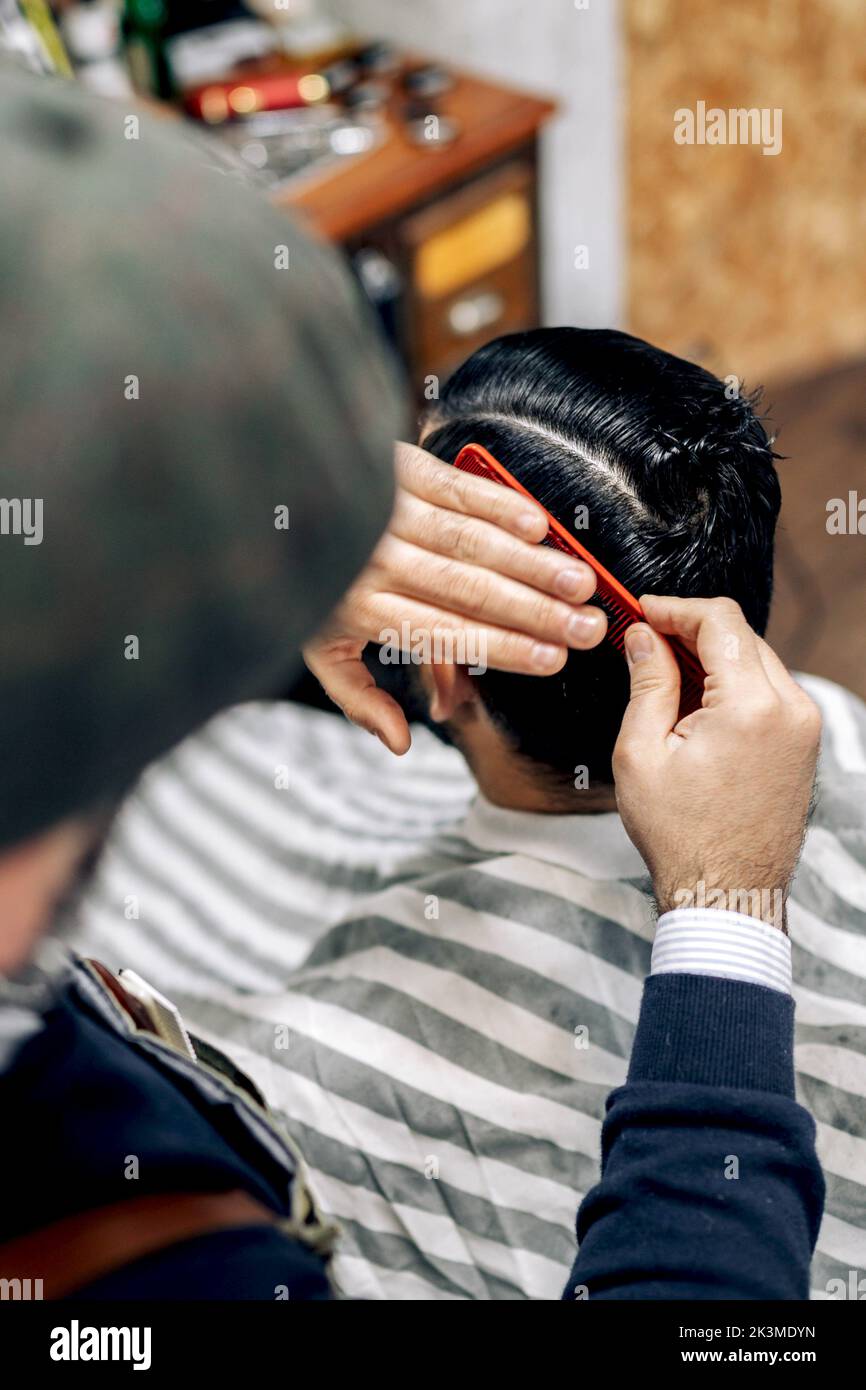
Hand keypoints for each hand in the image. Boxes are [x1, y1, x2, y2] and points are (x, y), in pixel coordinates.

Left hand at [304, 441, 606, 752]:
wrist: (262, 502)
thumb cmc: (299, 583)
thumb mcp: (313, 648)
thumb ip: (359, 697)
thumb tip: (402, 744)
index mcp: (360, 611)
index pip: (444, 634)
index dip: (502, 648)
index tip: (552, 660)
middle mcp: (377, 561)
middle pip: (469, 590)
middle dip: (537, 611)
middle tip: (588, 628)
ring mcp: (389, 512)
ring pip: (472, 541)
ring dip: (532, 562)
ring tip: (579, 582)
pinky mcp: (397, 469)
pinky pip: (456, 488)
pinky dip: (499, 504)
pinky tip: (538, 526)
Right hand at [613, 596, 820, 928]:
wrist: (728, 892)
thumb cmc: (682, 835)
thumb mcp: (642, 752)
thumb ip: (647, 683)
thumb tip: (644, 636)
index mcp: (752, 706)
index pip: (720, 621)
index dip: (675, 608)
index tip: (643, 612)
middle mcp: (791, 708)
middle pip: (741, 636)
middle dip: (691, 631)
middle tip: (645, 643)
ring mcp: (805, 726)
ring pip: (757, 661)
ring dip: (713, 658)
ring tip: (665, 680)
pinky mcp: (804, 742)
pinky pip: (769, 691)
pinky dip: (733, 685)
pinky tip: (696, 707)